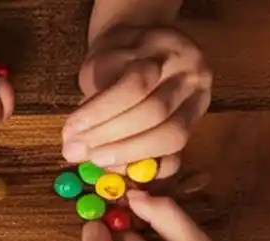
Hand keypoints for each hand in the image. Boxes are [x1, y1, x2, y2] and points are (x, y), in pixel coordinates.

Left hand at [62, 25, 210, 174]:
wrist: (149, 42)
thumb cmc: (119, 54)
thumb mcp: (102, 60)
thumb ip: (94, 98)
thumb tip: (76, 146)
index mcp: (164, 49)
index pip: (136, 84)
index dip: (100, 112)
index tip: (71, 130)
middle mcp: (191, 73)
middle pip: (155, 113)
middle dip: (110, 137)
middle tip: (76, 151)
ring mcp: (198, 100)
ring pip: (171, 136)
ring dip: (127, 154)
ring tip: (94, 159)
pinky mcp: (195, 127)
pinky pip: (177, 156)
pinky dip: (149, 168)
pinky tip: (121, 169)